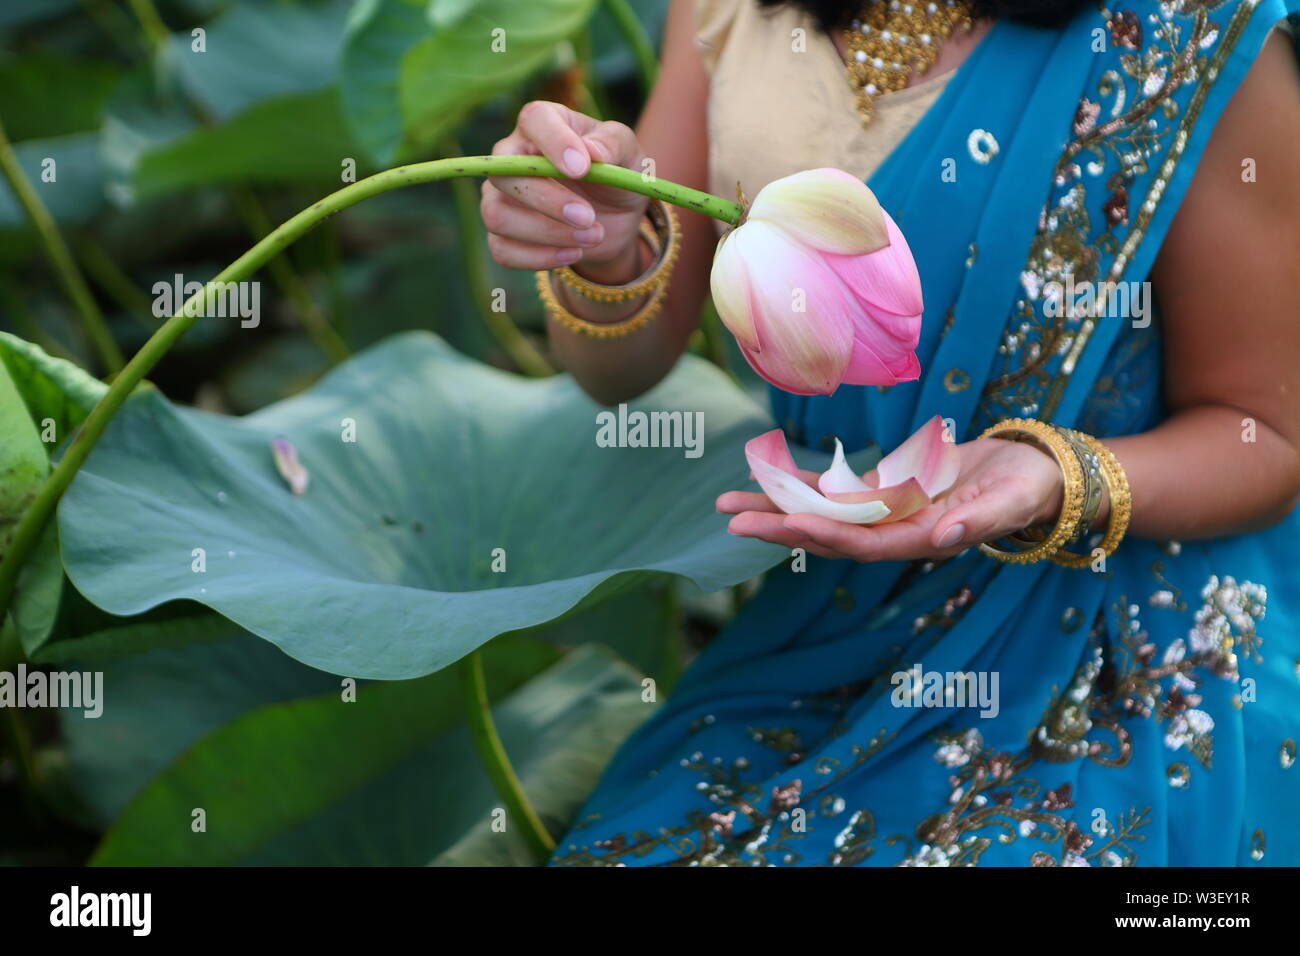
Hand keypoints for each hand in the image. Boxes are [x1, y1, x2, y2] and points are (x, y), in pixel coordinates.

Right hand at [481, 100, 649, 281]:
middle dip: (548, 200)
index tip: (581, 168)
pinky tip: (573, 254)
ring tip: (593, 236)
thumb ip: (614, 145)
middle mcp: (512, 156)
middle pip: (505, 174)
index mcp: (544, 124)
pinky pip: (502, 250)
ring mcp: (501, 196)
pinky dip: (539, 258)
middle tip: (588, 217)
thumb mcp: (628, 154)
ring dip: (548, 233)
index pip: (534, 120)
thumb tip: (593, 152)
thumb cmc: (616, 174)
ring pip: (498, 216)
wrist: (614, 218)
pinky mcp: (502, 234)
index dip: (554, 142)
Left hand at [717, 437, 1066, 561]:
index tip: (788, 522)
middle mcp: (896, 532)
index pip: (863, 543)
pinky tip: (769, 477)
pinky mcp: (887, 491)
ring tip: (730, 501)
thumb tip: (943, 539)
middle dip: (780, 524)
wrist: (1033, 474)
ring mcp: (888, 513)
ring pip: (824, 512)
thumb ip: (978, 524)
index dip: (825, 533)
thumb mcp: (1009, 503)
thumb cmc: (1027, 489)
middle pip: (829, 532)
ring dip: (779, 507)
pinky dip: (804, 484)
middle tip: (731, 516)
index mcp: (922, 540)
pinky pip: (838, 490)